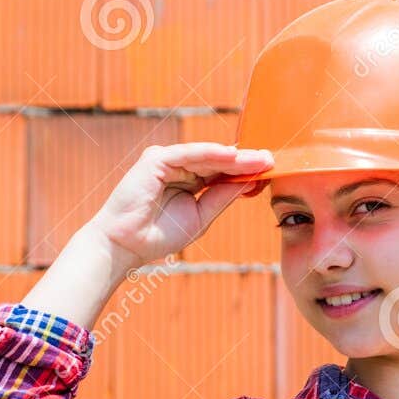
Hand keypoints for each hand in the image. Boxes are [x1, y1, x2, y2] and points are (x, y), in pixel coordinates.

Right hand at [90, 142, 272, 272]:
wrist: (126, 245)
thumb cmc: (159, 235)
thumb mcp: (201, 217)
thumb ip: (222, 197)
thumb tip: (250, 181)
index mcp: (190, 181)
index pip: (222, 173)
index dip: (246, 172)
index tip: (271, 172)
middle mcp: (180, 167)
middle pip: (218, 161)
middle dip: (245, 161)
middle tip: (272, 159)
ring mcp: (168, 161)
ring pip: (207, 155)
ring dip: (234, 156)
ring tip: (259, 158)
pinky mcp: (156, 159)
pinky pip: (188, 153)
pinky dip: (210, 153)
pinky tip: (232, 155)